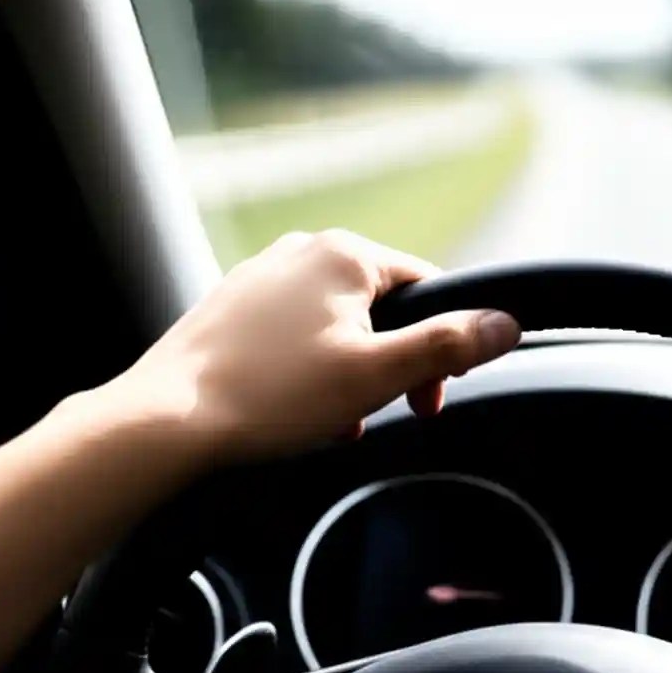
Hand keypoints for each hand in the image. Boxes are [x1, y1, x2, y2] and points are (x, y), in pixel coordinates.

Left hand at [107, 230, 520, 463]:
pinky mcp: (230, 308)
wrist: (166, 421)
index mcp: (344, 254)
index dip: (442, 345)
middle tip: (381, 413)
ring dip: (350, 372)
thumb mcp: (377, 375)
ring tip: (331, 418)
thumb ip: (447, 346)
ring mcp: (260, 276)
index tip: (430, 396)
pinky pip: (293, 332)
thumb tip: (505, 323)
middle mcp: (301, 250)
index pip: (428, 288)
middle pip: (381, 307)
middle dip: (391, 364)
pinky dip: (308, 369)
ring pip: (336, 323)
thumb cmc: (269, 396)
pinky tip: (294, 408)